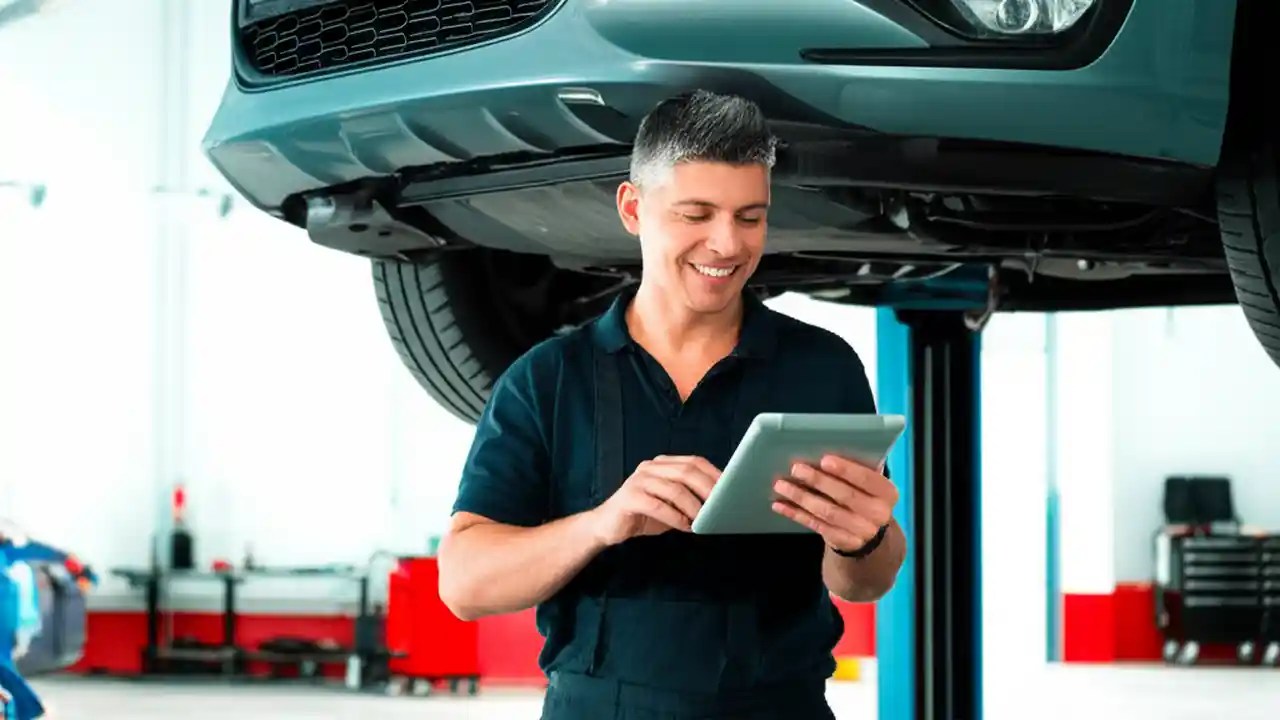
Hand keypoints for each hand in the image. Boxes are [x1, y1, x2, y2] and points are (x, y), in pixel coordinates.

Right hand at [589, 455, 720, 545]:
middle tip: (720, 506)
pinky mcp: (629, 497)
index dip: (714, 474)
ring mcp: (638, 480)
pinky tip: (684, 527)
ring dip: (692, 506)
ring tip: (702, 521)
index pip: (694, 461)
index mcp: (662, 464)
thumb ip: (689, 498)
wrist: (607, 526)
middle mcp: (650, 467)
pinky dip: (675, 517)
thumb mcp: (671, 504)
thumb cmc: (643, 515)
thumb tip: (719, 503)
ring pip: (674, 488)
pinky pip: (657, 505)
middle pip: (686, 471)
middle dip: (707, 489)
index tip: (731, 489)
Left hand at [771, 454, 896, 553]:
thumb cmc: (865, 495)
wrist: (870, 533)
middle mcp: (878, 514)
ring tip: (781, 485)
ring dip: (802, 497)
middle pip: (845, 496)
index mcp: (888, 493)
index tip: (825, 460)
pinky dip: (796, 514)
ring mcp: (861, 531)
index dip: (846, 470)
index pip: (868, 479)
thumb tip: (830, 446)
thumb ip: (858, 467)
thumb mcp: (870, 483)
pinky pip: (816, 525)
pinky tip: (780, 504)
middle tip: (796, 469)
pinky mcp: (843, 542)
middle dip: (818, 481)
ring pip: (827, 512)